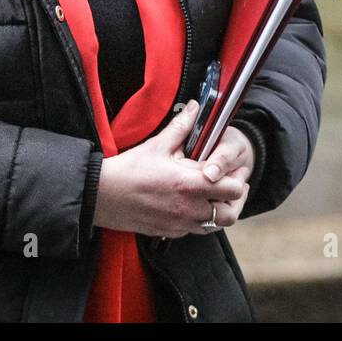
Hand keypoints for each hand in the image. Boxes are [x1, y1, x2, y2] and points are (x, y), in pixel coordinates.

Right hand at [93, 99, 248, 237]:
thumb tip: (194, 108)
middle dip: (236, 200)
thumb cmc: (128, 170)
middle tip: (232, 186)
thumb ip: (181, 127)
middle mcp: (188, 209)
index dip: (239, 179)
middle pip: (230, 215)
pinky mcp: (169, 233)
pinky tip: (192, 204)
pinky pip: (195, 231)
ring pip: (214, 226)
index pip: (231, 188)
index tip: (237, 170)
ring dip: (219, 212)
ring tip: (214, 196)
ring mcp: (179, 224)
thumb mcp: (157, 145)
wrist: (102, 195)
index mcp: (189, 185)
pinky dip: (200, 220)